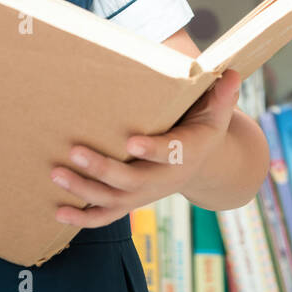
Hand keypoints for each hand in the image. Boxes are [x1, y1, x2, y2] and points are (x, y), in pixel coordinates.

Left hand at [50, 69, 242, 227]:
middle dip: (102, 168)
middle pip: (132, 180)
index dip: (152, 150)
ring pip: (114, 200)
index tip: (131, 142)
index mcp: (185, 155)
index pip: (169, 154)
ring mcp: (145, 195)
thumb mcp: (217, 114)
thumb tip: (233, 72)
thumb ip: (221, 96)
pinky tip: (57, 212)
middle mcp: (164, 180)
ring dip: (84, 191)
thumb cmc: (203, 130)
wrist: (199, 168)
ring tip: (57, 174)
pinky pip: (107, 216)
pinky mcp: (131, 203)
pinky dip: (83, 218)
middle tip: (74, 151)